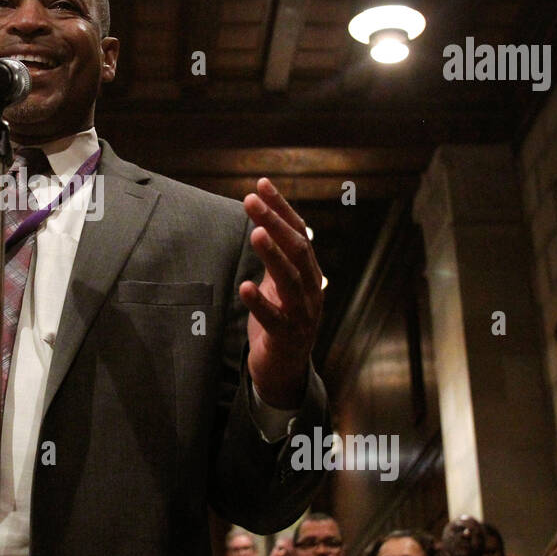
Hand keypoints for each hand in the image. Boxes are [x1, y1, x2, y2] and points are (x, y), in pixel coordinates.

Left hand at [239, 177, 322, 408]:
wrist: (284, 370)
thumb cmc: (279, 320)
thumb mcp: (280, 284)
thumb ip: (277, 258)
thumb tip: (265, 221)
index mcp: (309, 272)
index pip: (298, 232)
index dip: (281, 208)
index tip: (261, 184)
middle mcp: (311, 289)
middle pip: (298, 250)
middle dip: (275, 222)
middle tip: (250, 200)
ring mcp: (302, 314)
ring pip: (291, 280)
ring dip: (273, 256)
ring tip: (255, 234)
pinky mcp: (287, 337)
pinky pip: (274, 318)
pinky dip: (260, 302)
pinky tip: (245, 287)